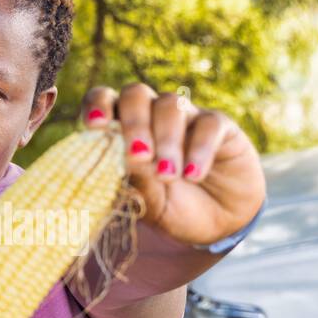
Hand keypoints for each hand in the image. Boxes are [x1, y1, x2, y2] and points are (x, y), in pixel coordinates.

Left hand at [81, 83, 264, 246]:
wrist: (223, 223)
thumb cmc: (177, 210)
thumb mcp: (151, 205)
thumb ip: (136, 182)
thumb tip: (120, 159)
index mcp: (126, 131)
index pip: (105, 100)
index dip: (97, 105)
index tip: (94, 125)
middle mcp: (154, 116)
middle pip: (137, 94)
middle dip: (134, 123)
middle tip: (138, 156)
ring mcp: (188, 118)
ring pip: (171, 105)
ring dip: (166, 140)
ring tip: (167, 176)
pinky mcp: (221, 127)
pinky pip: (209, 123)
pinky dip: (199, 149)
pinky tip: (194, 175)